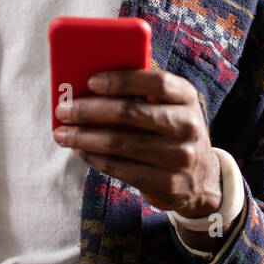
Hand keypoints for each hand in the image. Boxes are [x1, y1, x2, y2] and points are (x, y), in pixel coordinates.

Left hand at [52, 69, 221, 218]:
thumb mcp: (171, 107)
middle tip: (63, 110)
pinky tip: (80, 150)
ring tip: (63, 134)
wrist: (201, 178)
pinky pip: (120, 168)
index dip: (122, 80)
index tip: (91, 81)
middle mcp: (187, 126)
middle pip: (131, 113)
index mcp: (187, 97)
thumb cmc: (172, 131)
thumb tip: (91, 85)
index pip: (156, 82)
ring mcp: (178, 156)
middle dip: (90, 110)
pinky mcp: (165, 183)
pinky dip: (94, 158)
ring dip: (84, 137)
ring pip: (120, 143)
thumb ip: (143, 94)